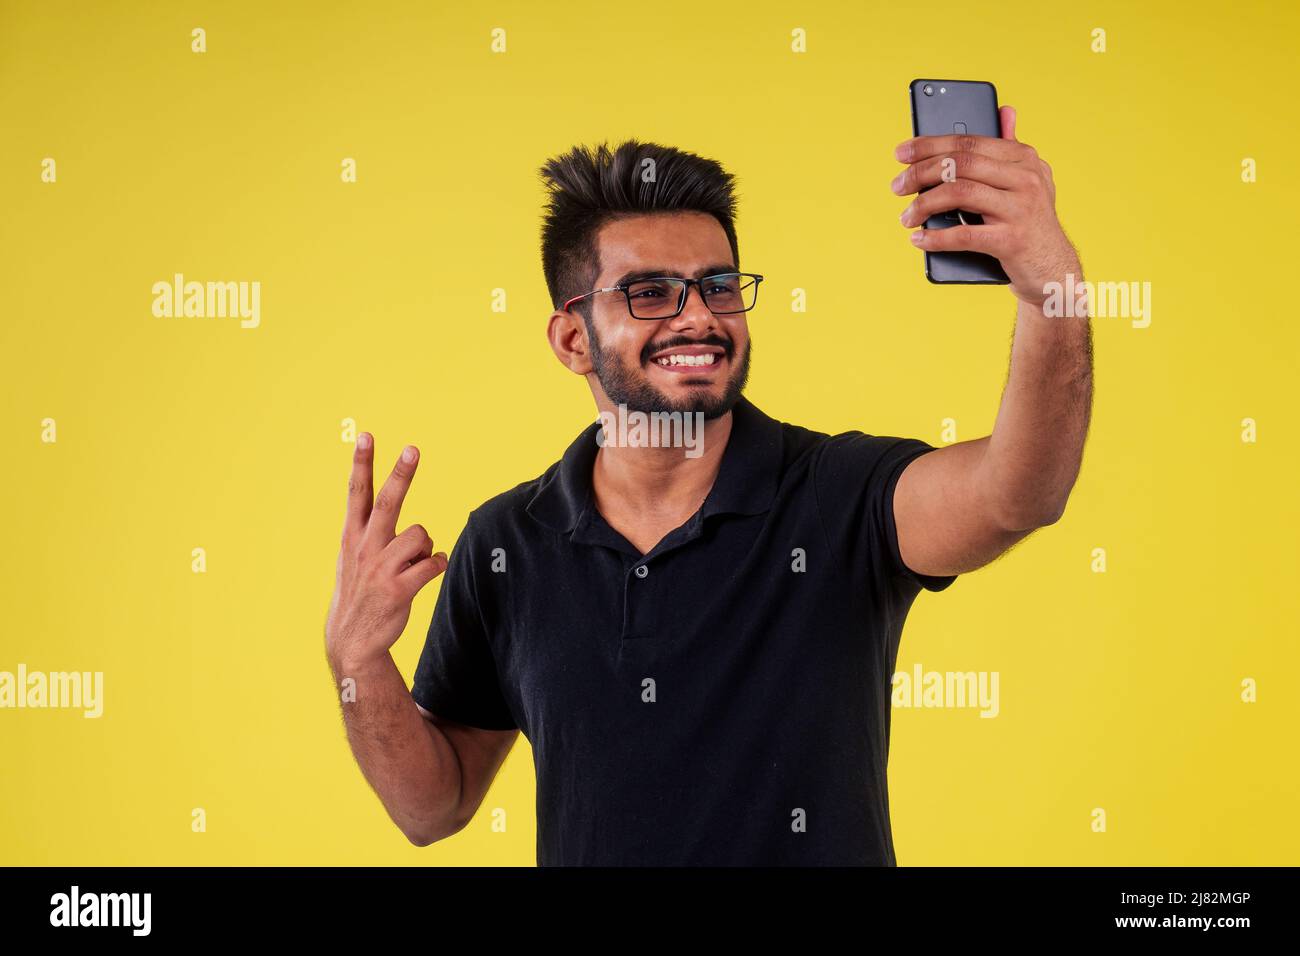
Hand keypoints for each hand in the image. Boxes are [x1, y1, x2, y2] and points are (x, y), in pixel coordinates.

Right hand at [325, 434, 447, 672]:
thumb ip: (376, 537)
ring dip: (424, 547)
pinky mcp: (399, 588)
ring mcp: (381, 568)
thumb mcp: (356, 560)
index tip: (367, 436)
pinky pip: (433, 563)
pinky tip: (425, 575)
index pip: (356, 493)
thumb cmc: (361, 594)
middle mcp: (364, 548)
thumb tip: (417, 531)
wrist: (351, 642)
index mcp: (352, 537)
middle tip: (413, 448)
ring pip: (420, 535)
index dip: (362, 463)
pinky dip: (436, 565)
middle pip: (387, 502)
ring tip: (412, 564)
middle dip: (401, 474)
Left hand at [891, 105, 1080, 305]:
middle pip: (961, 164)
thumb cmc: (1029, 223)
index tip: (901, 153)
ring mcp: (1021, 209)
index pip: (969, 142)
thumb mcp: (1028, 181)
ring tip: (906, 216)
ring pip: (960, 193)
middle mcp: (1025, 178)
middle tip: (897, 186)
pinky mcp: (1013, 240)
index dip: (930, 145)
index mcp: (1023, 158)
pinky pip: (965, 235)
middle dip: (921, 173)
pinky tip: (919, 239)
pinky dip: (936, 237)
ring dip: (924, 204)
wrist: (1054, 270)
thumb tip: (1004, 110)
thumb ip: (1010, 150)